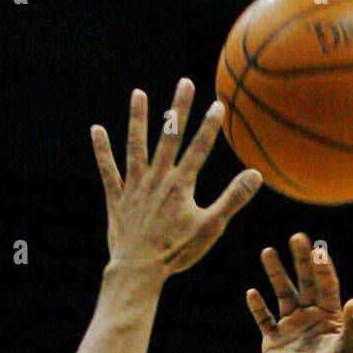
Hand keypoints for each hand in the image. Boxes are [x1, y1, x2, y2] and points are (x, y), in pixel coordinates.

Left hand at [90, 80, 261, 278]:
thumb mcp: (210, 227)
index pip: (199, 148)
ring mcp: (135, 186)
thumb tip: (256, 175)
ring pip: (136, 146)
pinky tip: (96, 130)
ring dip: (138, 119)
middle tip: (185, 83)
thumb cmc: (177, 252)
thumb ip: (233, 199)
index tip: (218, 103)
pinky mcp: (117, 198)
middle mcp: (158, 178)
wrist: (139, 270)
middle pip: (169, 137)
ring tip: (138, 94)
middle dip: (179, 109)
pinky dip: (102, 150)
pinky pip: (107, 170)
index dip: (210, 125)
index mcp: (181, 185)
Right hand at [247, 234, 352, 352]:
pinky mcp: (273, 341)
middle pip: (305, 282)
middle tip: (296, 237)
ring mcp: (291, 327)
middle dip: (301, 260)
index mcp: (330, 318)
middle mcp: (311, 318)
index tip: (318, 250)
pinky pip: (263, 318)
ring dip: (275, 274)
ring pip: (282, 294)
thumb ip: (351, 327)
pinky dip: (257, 306)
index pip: (327, 286)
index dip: (323, 268)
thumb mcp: (344, 352)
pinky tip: (252, 292)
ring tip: (267, 251)